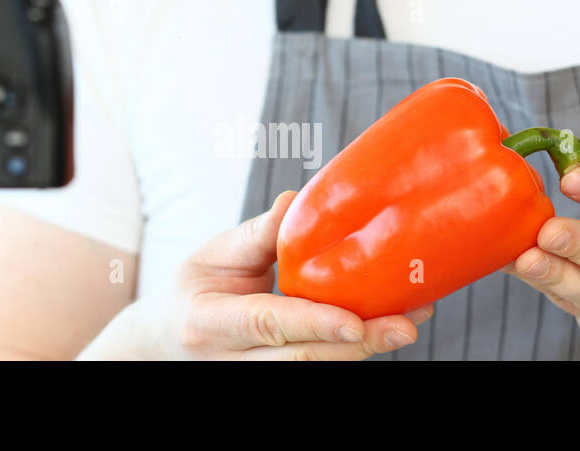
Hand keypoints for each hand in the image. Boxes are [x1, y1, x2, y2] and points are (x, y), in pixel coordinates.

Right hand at [79, 191, 432, 359]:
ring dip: (366, 347)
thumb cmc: (196, 289)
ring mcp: (254, 376)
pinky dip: (355, 348)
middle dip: (358, 344)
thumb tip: (297, 201)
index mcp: (208, 323)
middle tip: (406, 325)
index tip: (355, 321)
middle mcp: (231, 361)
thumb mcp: (212, 254)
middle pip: (302, 360)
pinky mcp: (275, 378)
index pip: (266, 324)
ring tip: (410, 319)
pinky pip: (320, 366)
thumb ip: (257, 235)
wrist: (169, 341)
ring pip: (316, 369)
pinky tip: (388, 326)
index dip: (313, 324)